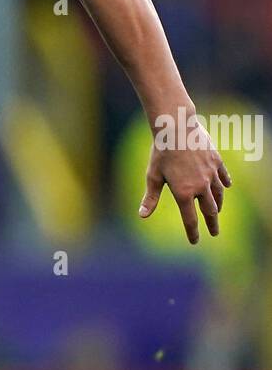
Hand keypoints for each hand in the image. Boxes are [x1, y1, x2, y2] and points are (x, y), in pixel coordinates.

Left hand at [139, 117, 231, 243]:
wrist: (176, 127)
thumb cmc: (161, 152)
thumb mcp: (153, 176)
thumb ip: (151, 198)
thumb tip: (142, 216)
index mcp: (184, 193)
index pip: (190, 220)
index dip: (193, 233)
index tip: (195, 241)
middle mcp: (200, 186)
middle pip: (209, 211)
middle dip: (212, 224)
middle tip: (214, 233)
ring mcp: (211, 173)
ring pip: (218, 194)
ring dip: (218, 205)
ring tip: (217, 212)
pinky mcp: (216, 161)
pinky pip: (223, 176)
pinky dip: (224, 183)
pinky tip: (226, 187)